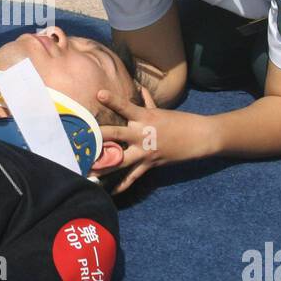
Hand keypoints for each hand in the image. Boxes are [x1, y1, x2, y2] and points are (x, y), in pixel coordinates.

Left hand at [96, 87, 217, 193]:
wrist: (199, 137)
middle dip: (98, 138)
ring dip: (104, 165)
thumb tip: (140, 89)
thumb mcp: (162, 111)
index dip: (112, 100)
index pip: (125, 107)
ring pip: (120, 159)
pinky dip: (122, 185)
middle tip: (81, 139)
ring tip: (87, 169)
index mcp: (144, 117)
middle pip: (116, 135)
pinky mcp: (150, 164)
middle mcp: (142, 134)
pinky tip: (111, 191)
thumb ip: (148, 101)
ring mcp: (145, 151)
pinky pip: (133, 177)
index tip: (98, 94)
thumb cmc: (180, 121)